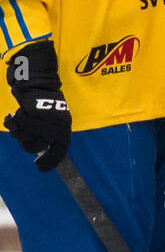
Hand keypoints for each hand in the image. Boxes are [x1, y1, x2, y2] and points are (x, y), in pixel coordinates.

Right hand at [4, 39, 70, 170]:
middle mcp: (57, 123)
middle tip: (24, 138)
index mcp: (65, 127)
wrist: (40, 83)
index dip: (50, 160)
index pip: (60, 149)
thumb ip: (50, 136)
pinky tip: (12, 117)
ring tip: (19, 125)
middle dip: (29, 145)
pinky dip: (12, 122)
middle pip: (38, 145)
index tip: (40, 168)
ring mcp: (44, 116)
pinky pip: (18, 123)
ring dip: (19, 132)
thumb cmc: (46, 105)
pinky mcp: (31, 109)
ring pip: (26, 136)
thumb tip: (42, 152)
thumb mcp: (54, 121)